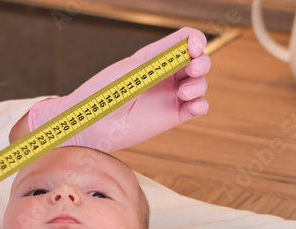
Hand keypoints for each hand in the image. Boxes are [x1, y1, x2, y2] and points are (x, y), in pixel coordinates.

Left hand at [26, 27, 210, 150]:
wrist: (93, 122)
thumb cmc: (105, 92)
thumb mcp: (133, 70)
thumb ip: (160, 63)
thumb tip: (187, 57)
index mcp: (155, 56)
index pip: (184, 40)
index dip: (195, 40)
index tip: (194, 47)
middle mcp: (166, 74)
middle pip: (198, 60)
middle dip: (202, 62)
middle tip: (193, 69)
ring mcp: (171, 95)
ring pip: (200, 84)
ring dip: (199, 85)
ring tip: (184, 92)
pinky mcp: (173, 115)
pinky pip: (197, 108)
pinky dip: (200, 105)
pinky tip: (194, 106)